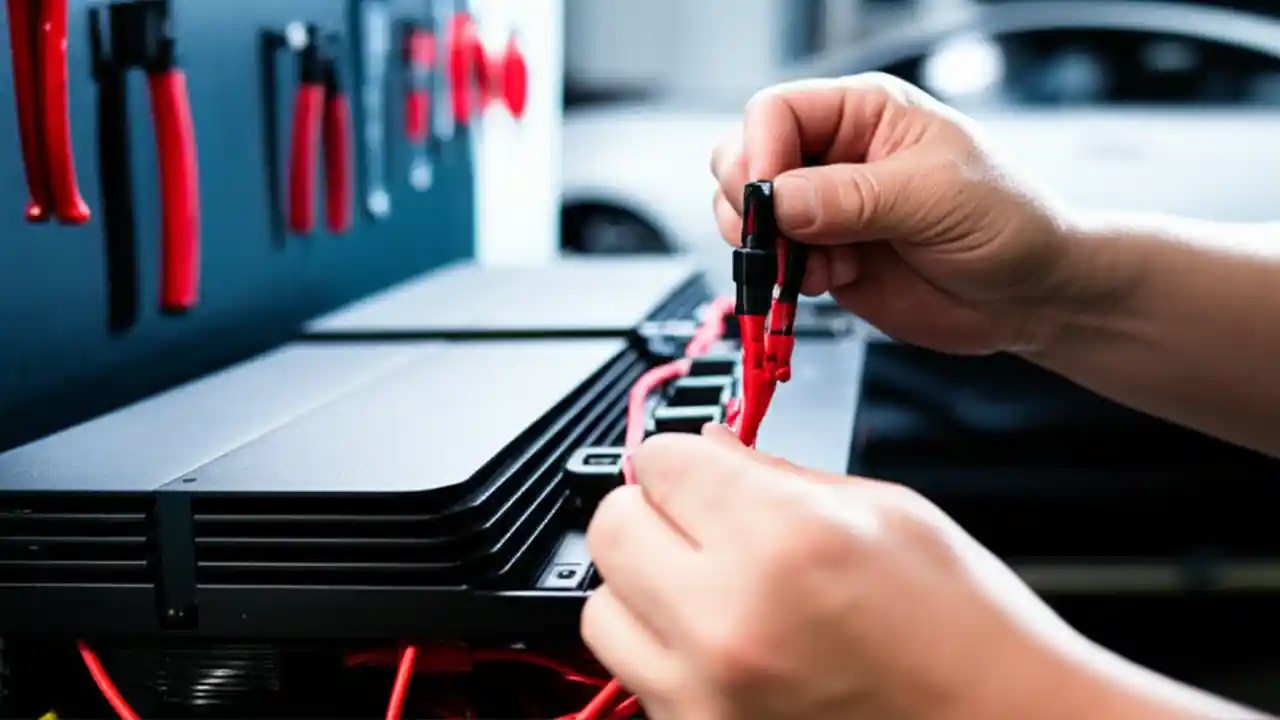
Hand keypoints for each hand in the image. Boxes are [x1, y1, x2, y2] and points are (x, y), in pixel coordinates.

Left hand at [582, 426, 1256, 719]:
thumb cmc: (963, 632)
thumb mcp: (884, 511)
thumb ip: (775, 473)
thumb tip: (708, 446)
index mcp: (782, 543)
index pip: (658, 460)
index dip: (684, 456)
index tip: (700, 468)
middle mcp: (728, 625)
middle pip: (610, 529)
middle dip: (653, 512)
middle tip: (701, 523)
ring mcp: (706, 699)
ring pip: (604, 611)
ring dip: (646, 589)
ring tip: (712, 593)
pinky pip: (640, 677)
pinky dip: (667, 654)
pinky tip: (731, 647)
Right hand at [711, 73, 1100, 354]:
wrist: (1030, 295)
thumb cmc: (1008, 222)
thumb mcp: (934, 197)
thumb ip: (852, 197)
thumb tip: (778, 200)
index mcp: (865, 113)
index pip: (776, 112)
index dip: (761, 152)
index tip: (771, 198)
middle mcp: (835, 155)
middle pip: (744, 158)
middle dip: (750, 200)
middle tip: (780, 234)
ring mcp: (825, 210)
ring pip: (747, 214)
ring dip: (766, 245)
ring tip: (814, 263)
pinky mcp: (823, 257)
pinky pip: (771, 262)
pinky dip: (783, 277)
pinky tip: (828, 280)